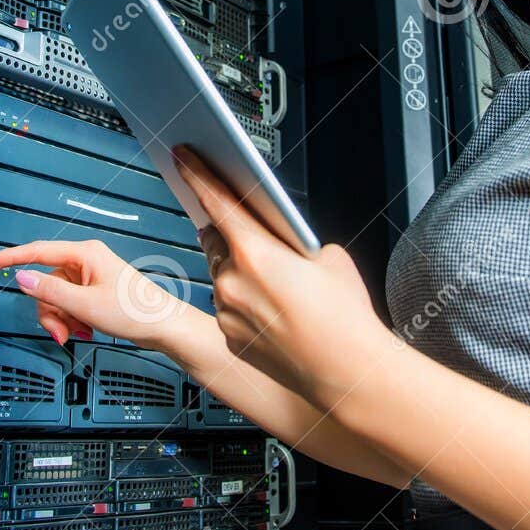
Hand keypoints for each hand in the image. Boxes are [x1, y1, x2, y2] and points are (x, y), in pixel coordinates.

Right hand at [0, 238, 208, 353]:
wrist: (164, 326)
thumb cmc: (135, 310)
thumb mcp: (85, 304)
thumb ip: (50, 291)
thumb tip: (21, 278)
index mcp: (84, 254)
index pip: (37, 251)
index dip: (10, 258)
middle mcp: (86, 261)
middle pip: (45, 282)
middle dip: (48, 310)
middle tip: (61, 332)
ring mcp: (90, 276)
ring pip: (55, 297)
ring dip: (61, 318)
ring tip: (77, 332)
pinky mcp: (94, 290)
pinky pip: (69, 303)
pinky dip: (71, 319)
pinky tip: (85, 330)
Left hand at [171, 144, 382, 405]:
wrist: (347, 373)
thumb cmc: (344, 316)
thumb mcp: (329, 256)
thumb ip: (294, 240)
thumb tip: (280, 241)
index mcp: (256, 252)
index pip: (215, 200)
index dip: (196, 173)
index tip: (182, 156)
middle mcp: (232, 281)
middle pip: (214, 239)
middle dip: (226, 231)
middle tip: (247, 230)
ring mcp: (227, 312)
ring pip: (220, 276)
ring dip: (236, 270)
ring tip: (274, 282)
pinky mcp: (229, 338)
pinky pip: (228, 308)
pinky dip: (242, 302)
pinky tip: (272, 311)